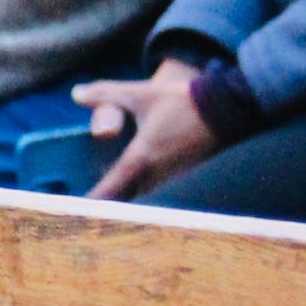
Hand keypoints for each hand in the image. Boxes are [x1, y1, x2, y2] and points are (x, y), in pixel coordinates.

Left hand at [73, 61, 218, 199]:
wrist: (230, 105)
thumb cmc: (183, 100)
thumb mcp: (141, 94)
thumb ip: (106, 93)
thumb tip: (76, 93)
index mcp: (142, 158)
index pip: (110, 189)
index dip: (92, 203)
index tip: (78, 212)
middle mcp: (158, 176)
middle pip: (127, 201)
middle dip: (110, 206)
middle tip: (90, 210)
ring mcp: (177, 180)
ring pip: (146, 200)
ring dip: (131, 202)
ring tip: (113, 205)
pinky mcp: (191, 179)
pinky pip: (164, 195)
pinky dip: (150, 197)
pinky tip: (143, 192)